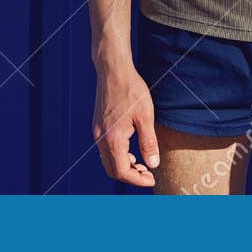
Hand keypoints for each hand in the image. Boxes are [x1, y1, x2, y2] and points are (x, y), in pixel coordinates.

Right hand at [92, 59, 158, 186]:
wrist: (113, 70)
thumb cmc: (131, 90)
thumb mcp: (145, 116)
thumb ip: (148, 142)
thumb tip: (153, 165)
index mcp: (113, 139)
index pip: (122, 171)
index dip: (138, 179)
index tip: (152, 180)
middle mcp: (101, 139)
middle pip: (112, 170)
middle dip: (131, 175)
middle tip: (148, 173)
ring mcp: (97, 133)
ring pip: (108, 160)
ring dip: (124, 166)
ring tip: (142, 162)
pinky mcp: (98, 126)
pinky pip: (105, 150)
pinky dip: (118, 156)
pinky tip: (131, 150)